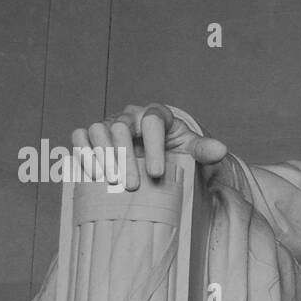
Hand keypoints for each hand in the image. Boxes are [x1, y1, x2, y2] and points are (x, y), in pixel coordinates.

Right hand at [70, 103, 226, 191]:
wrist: (158, 153)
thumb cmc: (174, 149)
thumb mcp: (191, 149)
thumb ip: (204, 149)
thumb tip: (221, 150)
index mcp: (156, 114)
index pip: (152, 122)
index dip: (154, 146)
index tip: (157, 173)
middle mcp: (129, 116)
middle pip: (121, 127)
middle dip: (125, 157)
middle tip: (132, 186)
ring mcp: (109, 124)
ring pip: (98, 130)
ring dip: (102, 156)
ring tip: (111, 181)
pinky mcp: (92, 136)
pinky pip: (80, 137)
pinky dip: (83, 153)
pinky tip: (91, 174)